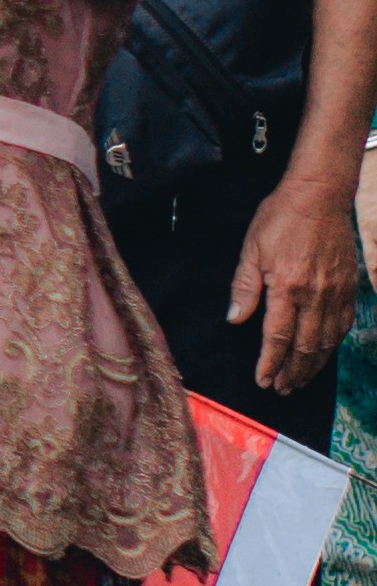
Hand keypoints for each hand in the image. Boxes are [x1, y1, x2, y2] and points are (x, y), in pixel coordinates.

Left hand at [229, 157, 367, 396]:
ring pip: (326, 342)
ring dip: (312, 366)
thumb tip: (234, 318)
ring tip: (298, 381)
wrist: (320, 196)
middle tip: (280, 389)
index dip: (270, 363)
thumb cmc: (282, 217)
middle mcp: (315, 295)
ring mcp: (336, 293)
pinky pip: (343, 326)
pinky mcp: (349, 288)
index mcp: (287, 286)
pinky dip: (331, 346)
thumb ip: (244, 286)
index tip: (262, 380)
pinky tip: (321, 354)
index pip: (277, 337)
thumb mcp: (251, 247)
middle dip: (291, 373)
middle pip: (304, 347)